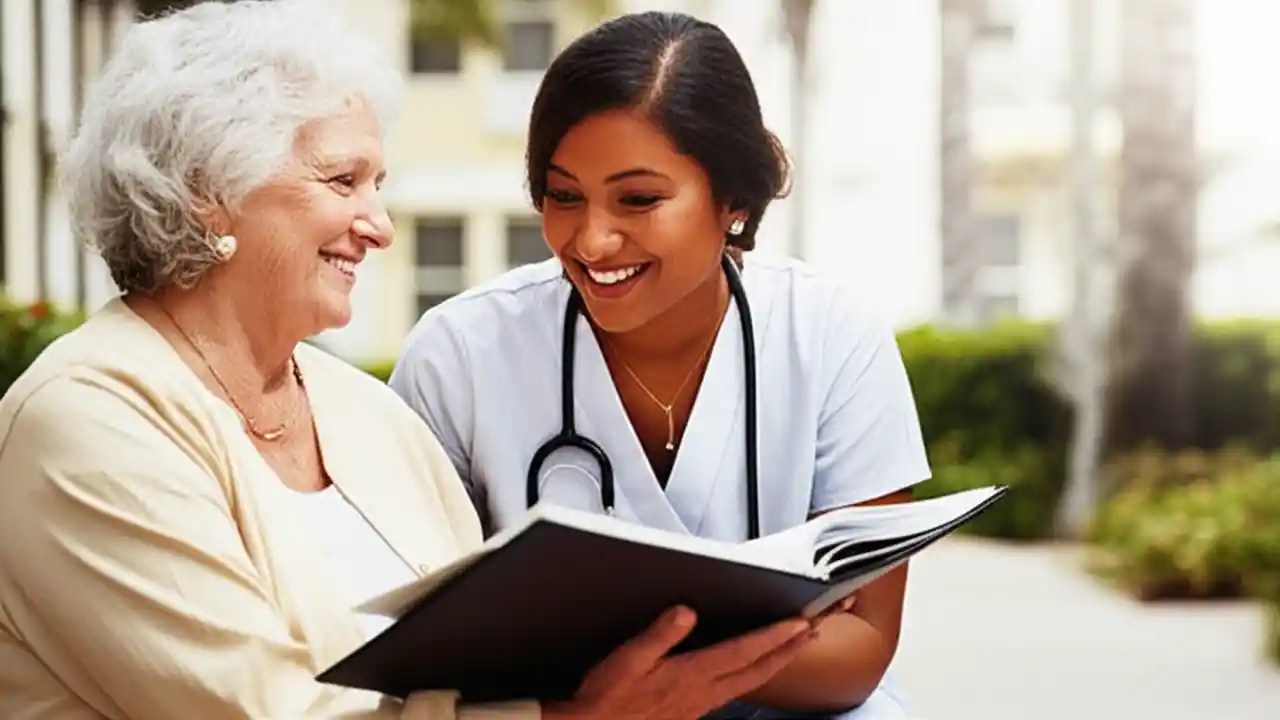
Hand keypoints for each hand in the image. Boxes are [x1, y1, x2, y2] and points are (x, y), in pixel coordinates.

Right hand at [542, 606, 816, 719]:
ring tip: (795, 647)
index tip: (799, 623)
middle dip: (788, 650)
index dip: (774, 637)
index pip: (744, 652)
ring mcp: (702, 704)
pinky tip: (753, 672)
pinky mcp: (694, 710)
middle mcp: (704, 691)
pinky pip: (736, 690)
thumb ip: (659, 634)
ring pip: (751, 682)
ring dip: (776, 662)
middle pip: (758, 670)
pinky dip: (755, 676)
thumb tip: (686, 612)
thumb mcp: (628, 660)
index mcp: (692, 674)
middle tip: (813, 632)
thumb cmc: (608, 696)